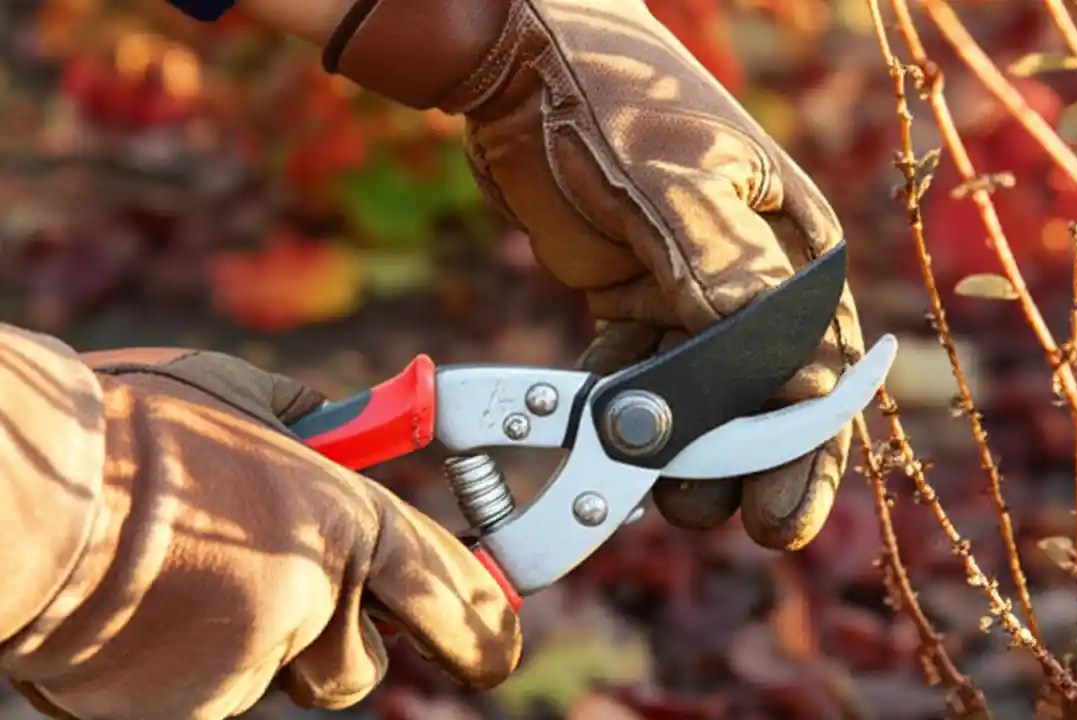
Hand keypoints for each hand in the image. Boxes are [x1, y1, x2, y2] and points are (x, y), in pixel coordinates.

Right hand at [3, 344, 519, 719]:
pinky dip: (187, 666)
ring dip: (254, 648)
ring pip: (279, 679)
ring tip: (183, 581)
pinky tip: (141, 614)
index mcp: (341, 522)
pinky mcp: (186, 711)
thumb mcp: (243, 400)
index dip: (482, 626)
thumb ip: (317, 429)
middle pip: (361, 664)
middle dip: (343, 642)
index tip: (498, 642)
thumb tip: (350, 428)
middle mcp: (309, 602)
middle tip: (296, 601)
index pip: (450, 596)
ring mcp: (246, 668)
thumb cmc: (126, 430)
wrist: (24, 499)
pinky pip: (210, 697)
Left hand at [322, 0, 864, 549]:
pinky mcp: (631, 298)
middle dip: (736, 463)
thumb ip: (730, 282)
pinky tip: (590, 432)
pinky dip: (612, 408)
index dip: (804, 449)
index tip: (780, 516)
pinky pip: (631, 373)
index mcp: (792, 247)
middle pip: (760, 398)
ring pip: (693, 400)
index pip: (816, 370)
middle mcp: (749, 279)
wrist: (518, 59)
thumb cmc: (614, 96)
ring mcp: (688, 293)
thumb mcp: (677, 184)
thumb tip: (796, 383)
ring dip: (668, 448)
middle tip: (701, 512)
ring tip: (640, 487)